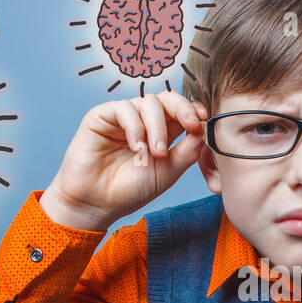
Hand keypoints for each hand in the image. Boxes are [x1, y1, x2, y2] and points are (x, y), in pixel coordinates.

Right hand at [40, 90, 207, 231]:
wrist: (97, 204)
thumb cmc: (131, 190)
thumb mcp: (168, 171)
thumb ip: (188, 150)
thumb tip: (204, 127)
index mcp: (161, 132)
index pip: (180, 110)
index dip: (192, 110)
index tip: (202, 121)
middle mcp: (142, 121)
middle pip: (167, 99)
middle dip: (182, 108)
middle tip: (191, 126)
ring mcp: (122, 118)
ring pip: (148, 103)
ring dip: (158, 126)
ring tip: (156, 153)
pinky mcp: (101, 116)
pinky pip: (124, 108)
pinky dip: (135, 126)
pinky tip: (137, 148)